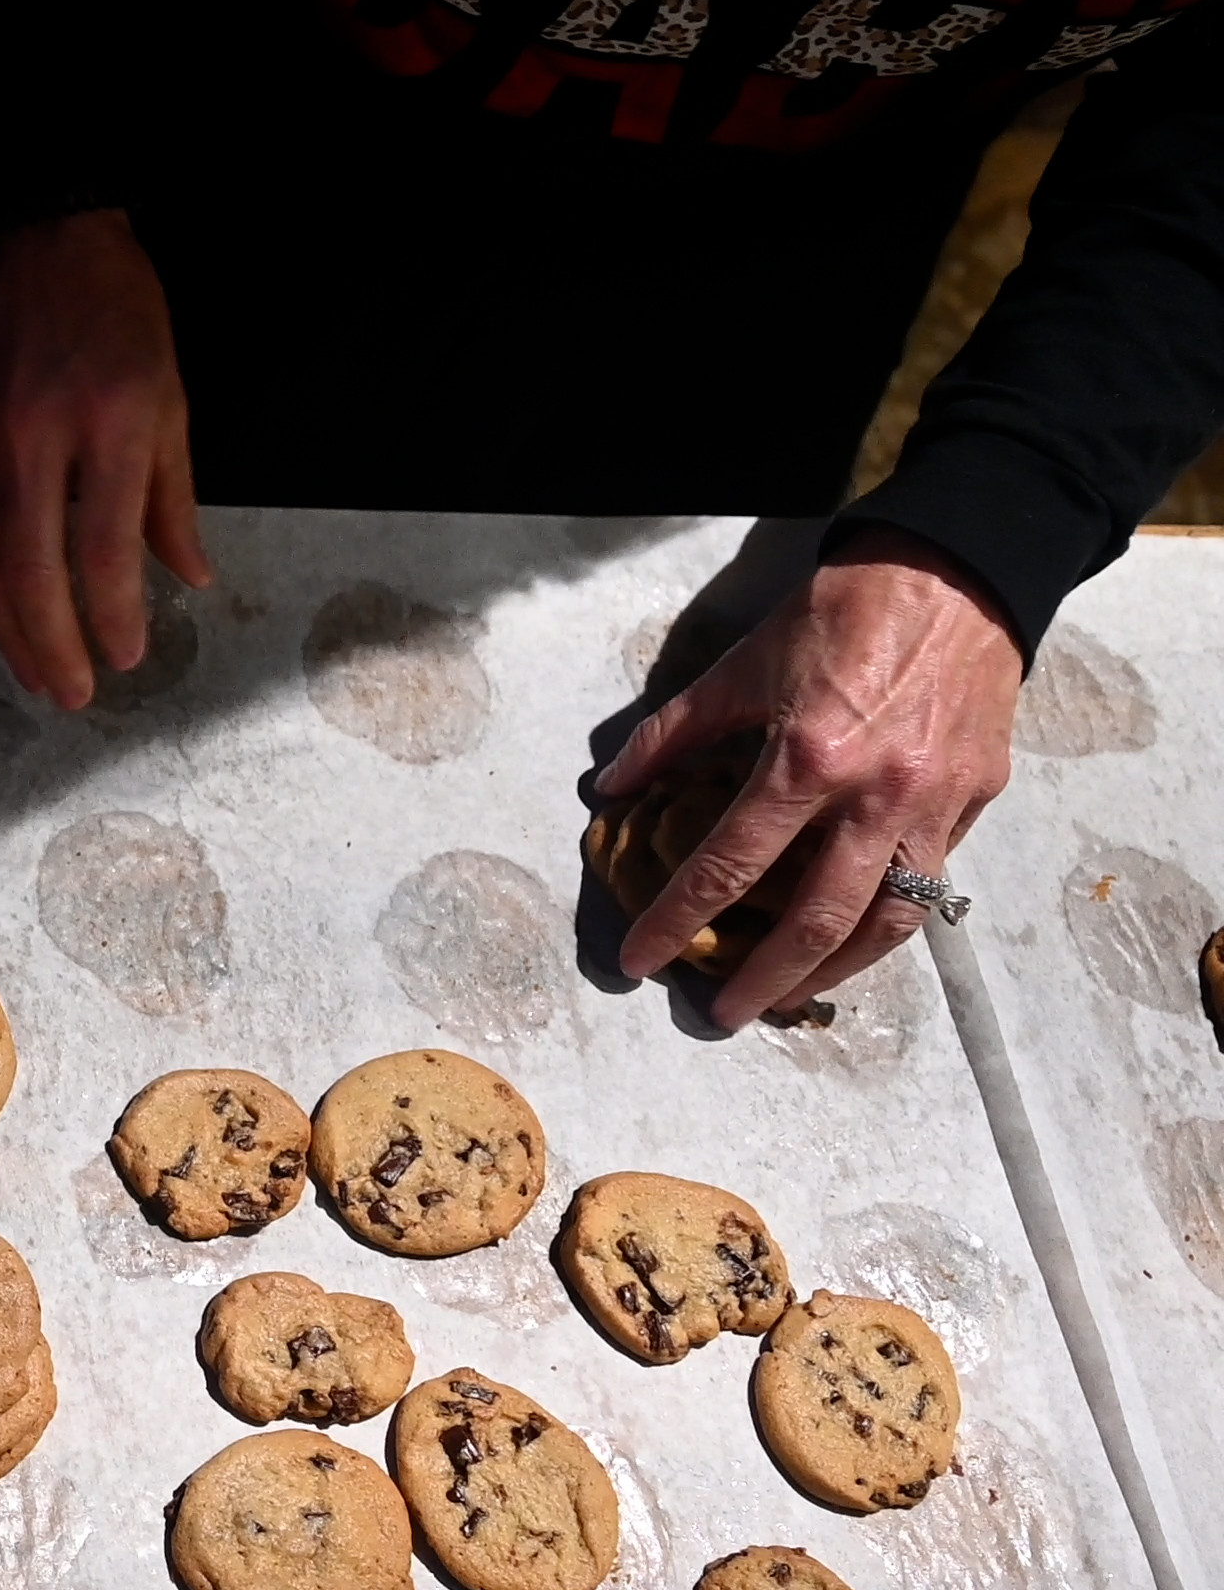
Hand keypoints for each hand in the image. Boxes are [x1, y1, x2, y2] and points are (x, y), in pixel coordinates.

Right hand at [0, 210, 214, 708]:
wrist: (34, 237)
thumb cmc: (118, 309)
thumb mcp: (172, 392)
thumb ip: (175, 493)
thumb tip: (190, 576)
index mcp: (111, 420)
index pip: (104, 543)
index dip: (113, 612)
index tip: (129, 657)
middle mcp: (40, 438)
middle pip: (32, 567)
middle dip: (52, 642)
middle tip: (76, 696)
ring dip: (8, 630)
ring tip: (36, 677)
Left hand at [601, 529, 1023, 1028]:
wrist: (957, 573)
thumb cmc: (841, 613)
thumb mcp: (742, 665)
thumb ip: (673, 736)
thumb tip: (613, 789)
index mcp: (807, 760)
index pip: (728, 865)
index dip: (678, 921)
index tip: (640, 962)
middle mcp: (876, 796)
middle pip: (817, 921)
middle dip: (763, 980)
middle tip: (720, 1016)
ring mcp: (935, 804)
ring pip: (890, 921)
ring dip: (836, 972)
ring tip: (791, 997)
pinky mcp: (976, 798)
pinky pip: (933, 880)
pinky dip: (890, 920)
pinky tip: (855, 938)